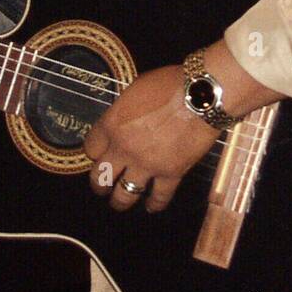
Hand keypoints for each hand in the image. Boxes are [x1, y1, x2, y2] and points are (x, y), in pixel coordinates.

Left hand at [82, 65, 218, 212]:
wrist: (201, 96)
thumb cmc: (170, 84)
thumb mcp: (135, 90)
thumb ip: (124, 111)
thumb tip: (122, 120)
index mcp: (112, 125)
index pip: (91, 148)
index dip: (93, 153)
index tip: (98, 155)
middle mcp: (124, 149)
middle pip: (100, 176)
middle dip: (98, 184)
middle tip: (101, 186)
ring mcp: (146, 164)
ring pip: (124, 194)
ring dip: (119, 201)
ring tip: (119, 203)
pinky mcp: (171, 173)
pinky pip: (159, 196)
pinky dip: (155, 204)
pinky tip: (151, 207)